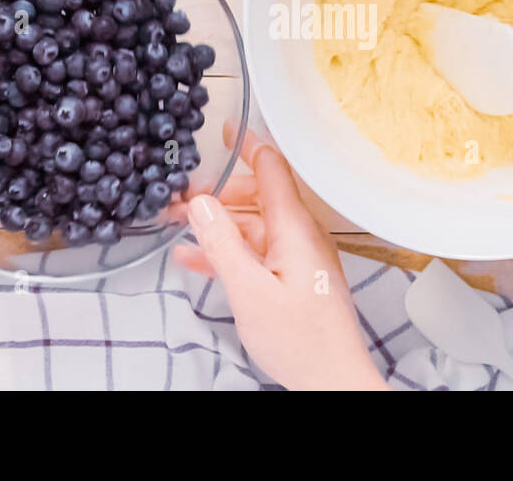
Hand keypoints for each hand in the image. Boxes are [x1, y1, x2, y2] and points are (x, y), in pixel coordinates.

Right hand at [173, 124, 387, 390]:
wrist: (334, 381)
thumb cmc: (301, 342)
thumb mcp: (249, 292)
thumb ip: (222, 245)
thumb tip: (199, 203)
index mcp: (296, 229)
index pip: (272, 169)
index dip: (247, 146)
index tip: (223, 131)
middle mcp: (302, 236)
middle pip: (258, 196)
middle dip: (219, 193)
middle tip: (179, 198)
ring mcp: (301, 257)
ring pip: (255, 225)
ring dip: (219, 224)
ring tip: (178, 228)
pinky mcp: (297, 278)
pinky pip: (259, 251)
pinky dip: (229, 250)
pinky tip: (195, 259)